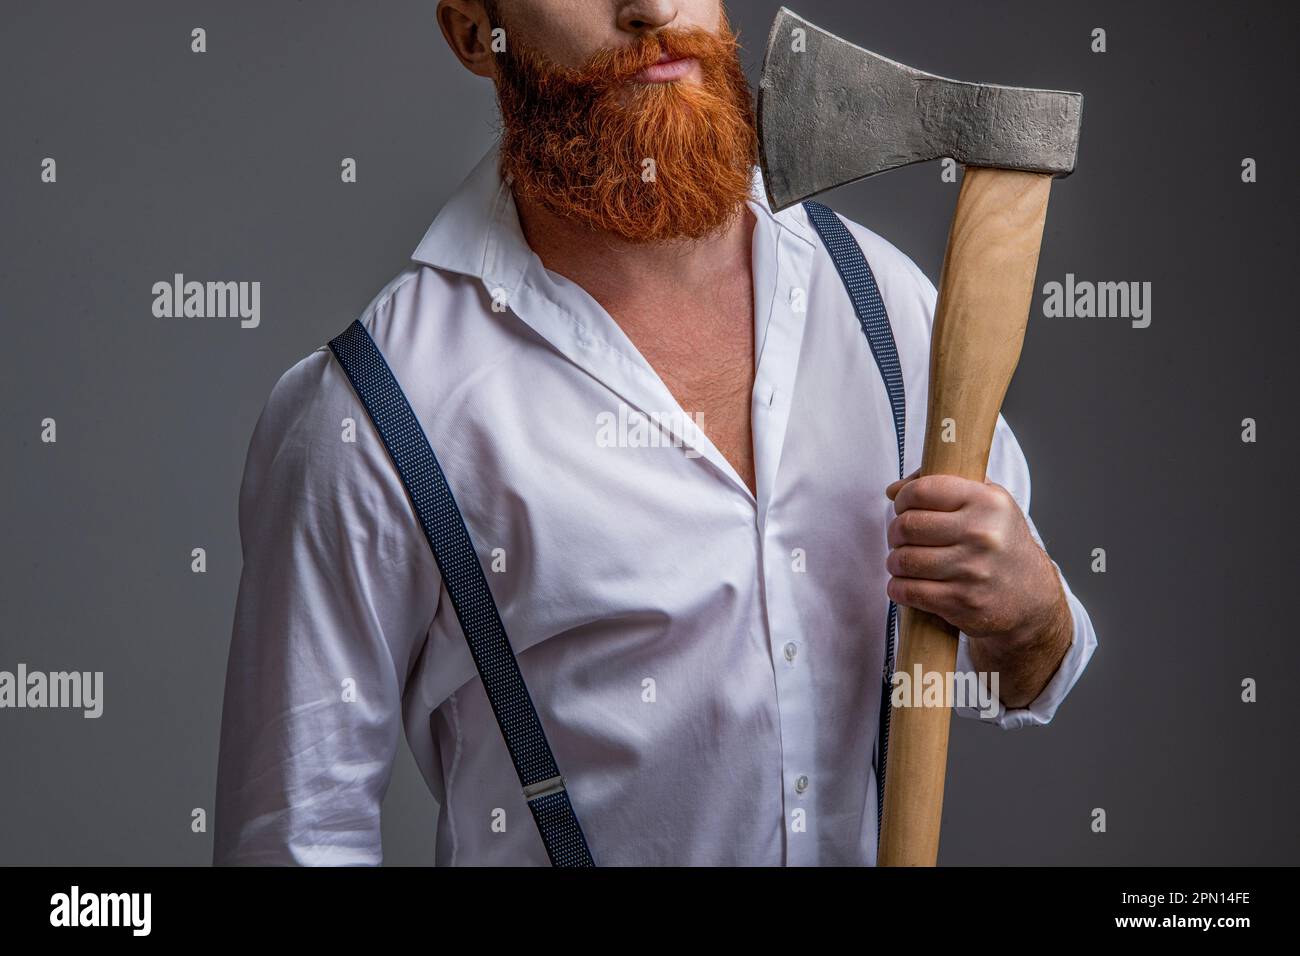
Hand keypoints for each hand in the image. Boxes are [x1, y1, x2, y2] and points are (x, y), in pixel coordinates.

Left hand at [884, 470, 1072, 706]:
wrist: (1030, 594)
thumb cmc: (1000, 541)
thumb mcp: (987, 501)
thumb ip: (942, 484)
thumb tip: (893, 490)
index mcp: (988, 502)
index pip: (922, 491)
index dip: (903, 499)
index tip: (903, 507)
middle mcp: (982, 534)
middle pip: (908, 526)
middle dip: (895, 532)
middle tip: (900, 538)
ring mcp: (972, 570)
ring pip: (903, 560)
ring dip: (895, 561)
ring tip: (903, 561)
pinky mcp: (961, 601)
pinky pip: (908, 590)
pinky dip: (897, 588)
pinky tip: (905, 583)